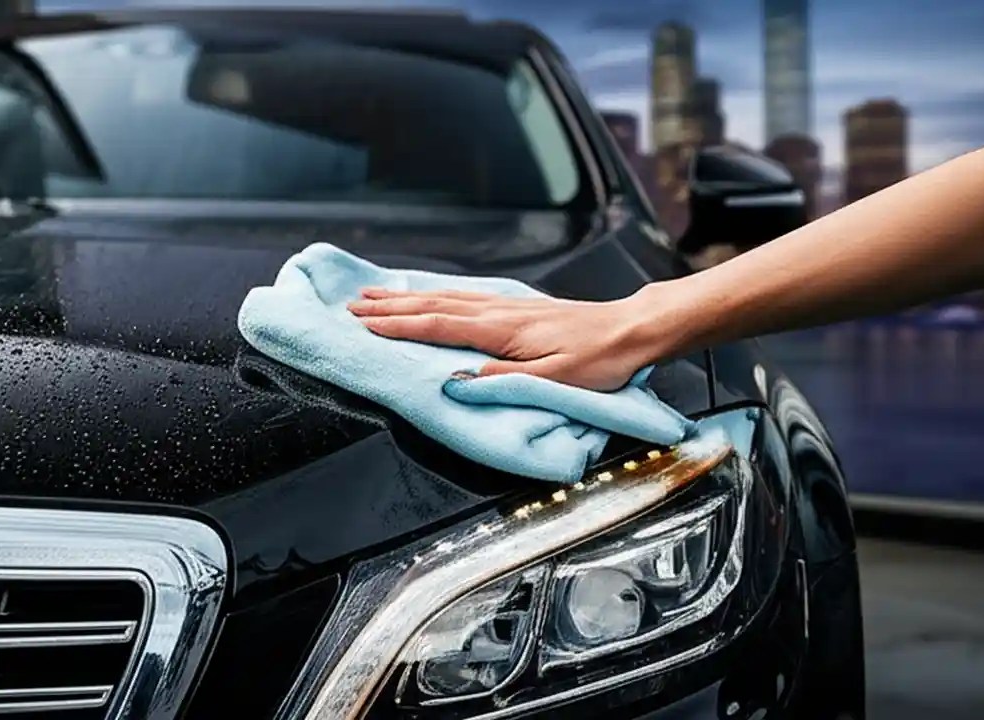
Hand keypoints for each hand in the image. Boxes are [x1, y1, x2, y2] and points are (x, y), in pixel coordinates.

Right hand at [347, 287, 667, 390]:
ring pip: (447, 297)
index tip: (364, 324)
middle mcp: (500, 312)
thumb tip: (456, 381)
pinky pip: (464, 296)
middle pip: (434, 305)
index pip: (439, 326)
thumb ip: (503, 380)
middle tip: (352, 305)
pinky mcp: (518, 308)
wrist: (631, 331)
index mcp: (503, 331)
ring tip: (376, 294)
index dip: (399, 326)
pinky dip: (437, 294)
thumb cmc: (600, 359)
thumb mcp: (555, 379)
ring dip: (408, 296)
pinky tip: (428, 294)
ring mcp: (508, 307)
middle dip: (391, 306)